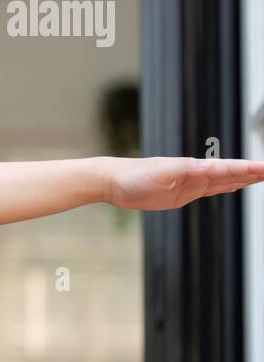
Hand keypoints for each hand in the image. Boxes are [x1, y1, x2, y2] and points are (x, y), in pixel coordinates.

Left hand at [104, 156, 263, 210]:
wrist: (113, 181)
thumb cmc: (133, 177)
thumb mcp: (161, 174)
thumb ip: (186, 171)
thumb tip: (211, 168)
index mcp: (194, 168)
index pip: (229, 169)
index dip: (250, 169)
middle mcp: (196, 174)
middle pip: (233, 173)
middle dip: (254, 172)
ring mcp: (191, 184)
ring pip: (225, 181)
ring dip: (245, 178)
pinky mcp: (183, 194)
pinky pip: (212, 190)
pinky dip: (227, 186)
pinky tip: (236, 185)